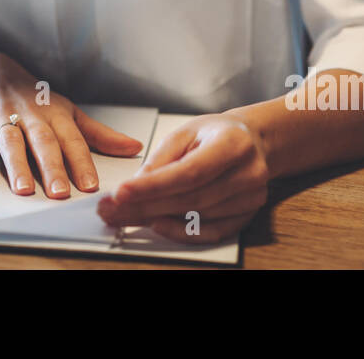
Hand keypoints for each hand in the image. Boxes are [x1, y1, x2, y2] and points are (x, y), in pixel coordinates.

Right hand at [0, 53, 142, 197]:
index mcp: (56, 114)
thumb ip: (99, 135)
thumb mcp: (69, 112)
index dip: (81, 163)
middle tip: (60, 193)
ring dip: (17, 165)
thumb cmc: (35, 100)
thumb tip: (135, 148)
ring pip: (11, 141)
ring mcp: (2, 117)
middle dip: (51, 167)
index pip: (72, 140)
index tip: (91, 186)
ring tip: (25, 190)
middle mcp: (30, 115)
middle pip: (42, 142)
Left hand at [96, 112, 268, 243]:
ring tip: (124, 215)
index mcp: (234, 143)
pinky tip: (156, 225)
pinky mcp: (247, 215)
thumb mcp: (186, 132)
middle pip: (191, 199)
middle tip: (111, 209)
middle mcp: (248, 173)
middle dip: (146, 207)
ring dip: (156, 219)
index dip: (153, 186)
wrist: (253, 141)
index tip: (121, 192)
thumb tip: (135, 187)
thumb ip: (161, 159)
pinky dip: (181, 232)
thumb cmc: (216, 133)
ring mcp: (251, 198)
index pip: (190, 172)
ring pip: (197, 217)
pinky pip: (211, 232)